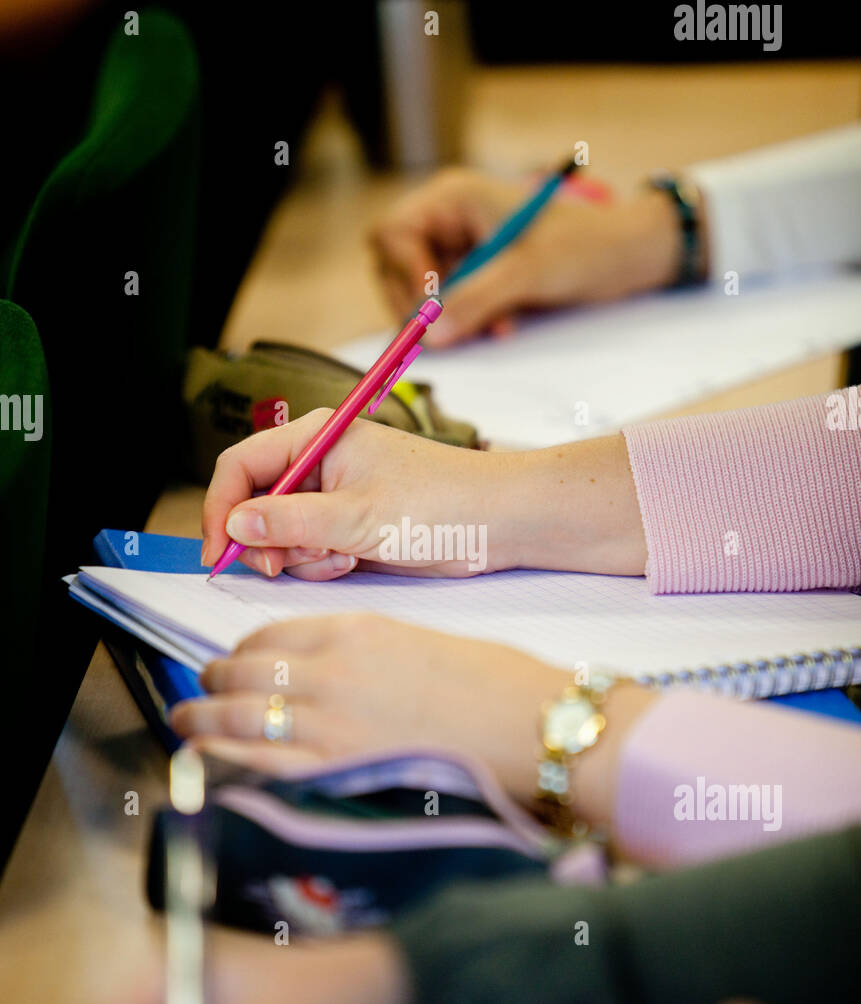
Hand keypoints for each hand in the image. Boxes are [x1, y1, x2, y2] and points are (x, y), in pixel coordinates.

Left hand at [171, 615, 568, 804]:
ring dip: (201, 722)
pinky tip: (204, 763)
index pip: (271, 636)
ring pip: (236, 718)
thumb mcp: (423, 645)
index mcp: (355, 632)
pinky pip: (255, 766)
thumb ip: (366, 656)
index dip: (242, 653)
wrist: (534, 728)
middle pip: (242, 674)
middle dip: (211, 686)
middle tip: (201, 694)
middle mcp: (330, 673)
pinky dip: (219, 761)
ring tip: (188, 727)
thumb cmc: (498, 686)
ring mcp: (328, 726)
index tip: (235, 666)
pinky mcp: (335, 775)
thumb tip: (327, 676)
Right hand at [201, 410, 520, 578]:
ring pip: (280, 534)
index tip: (219, 552)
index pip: (240, 465)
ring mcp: (333, 495)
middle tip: (284, 567)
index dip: (221, 508)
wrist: (499, 522)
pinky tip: (355, 562)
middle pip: (255, 504)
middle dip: (267, 541)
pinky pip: (309, 549)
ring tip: (344, 558)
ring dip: (301, 557)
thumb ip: (290, 522)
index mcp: (316, 436)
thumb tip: (236, 524)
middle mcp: (318, 462)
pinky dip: (322, 563)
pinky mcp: (348, 525)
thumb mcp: (357, 517)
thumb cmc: (441, 502)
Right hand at [368, 167, 681, 346]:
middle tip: (451, 331)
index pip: (393, 234)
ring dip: (449, 317)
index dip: (403, 274)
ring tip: (492, 327)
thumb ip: (476, 300)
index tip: (430, 310)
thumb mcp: (528, 272)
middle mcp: (448, 218)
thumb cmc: (584, 246)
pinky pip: (448, 304)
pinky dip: (467, 321)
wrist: (627, 256)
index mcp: (453, 197)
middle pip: (394, 265)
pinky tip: (500, 326)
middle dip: (422, 303)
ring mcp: (458, 246)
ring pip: (419, 291)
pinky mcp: (473, 272)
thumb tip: (429, 337)